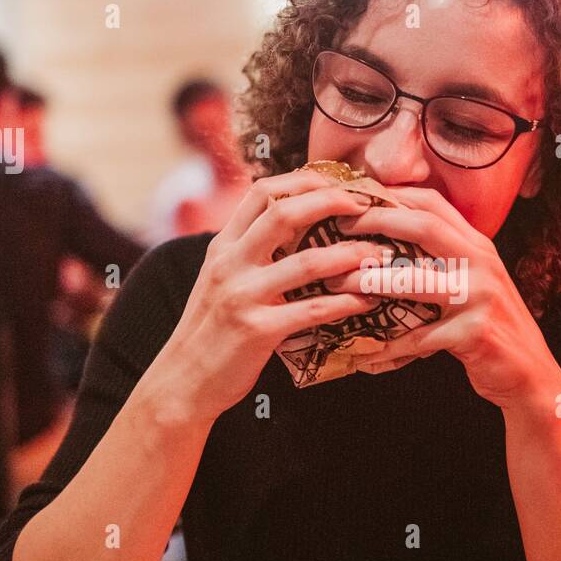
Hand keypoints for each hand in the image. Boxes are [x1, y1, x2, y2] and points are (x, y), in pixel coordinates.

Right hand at [152, 170, 375, 423]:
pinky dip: (345, 302)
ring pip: (307, 262)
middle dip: (331, 201)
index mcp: (223, 245)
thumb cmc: (211, 330)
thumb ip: (248, 250)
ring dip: (350, 255)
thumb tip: (292, 223)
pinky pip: (312, 309)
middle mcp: (230, 263)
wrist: (183, 381)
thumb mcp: (220, 278)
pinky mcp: (258, 331)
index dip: (304, 180)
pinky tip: (365, 300)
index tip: (338, 184)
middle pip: (284, 212)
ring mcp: (242, 296)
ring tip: (377, 254)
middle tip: (365, 206)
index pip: (261, 191)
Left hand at [325, 186, 560, 408]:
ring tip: (335, 285)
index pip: (433, 203)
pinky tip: (363, 353)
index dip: (392, 195)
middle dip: (377, 222)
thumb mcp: (475, 282)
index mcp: (478, 246)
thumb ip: (444, 259)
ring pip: (414, 280)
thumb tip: (389, 245)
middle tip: (338, 227)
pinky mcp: (474, 333)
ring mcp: (480, 296)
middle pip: (424, 227)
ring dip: (369, 282)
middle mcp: (481, 263)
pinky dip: (388, 347)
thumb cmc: (490, 327)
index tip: (354, 197)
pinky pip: (420, 337)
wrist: (530, 373)